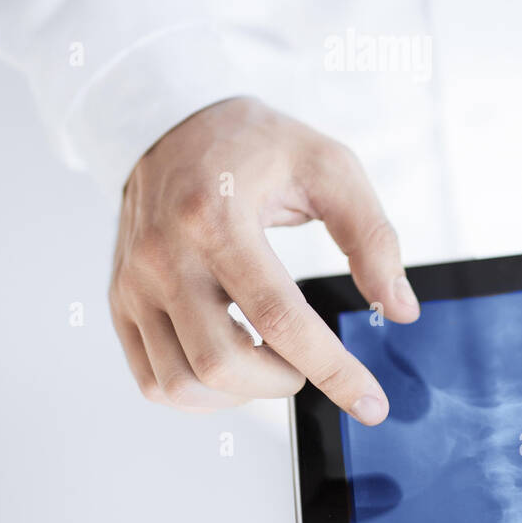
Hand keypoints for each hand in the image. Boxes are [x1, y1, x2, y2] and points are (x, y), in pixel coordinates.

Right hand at [108, 98, 418, 419]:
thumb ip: (372, 237)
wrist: (172, 120)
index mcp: (217, 218)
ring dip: (239, 396)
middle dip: (283, 383)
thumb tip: (400, 309)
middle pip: (222, 363)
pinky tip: (232, 365)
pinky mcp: (121, 299)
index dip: (333, 370)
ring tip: (271, 364)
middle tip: (309, 364)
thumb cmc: (255, 143)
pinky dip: (198, 393)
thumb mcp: (329, 167)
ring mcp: (135, 282)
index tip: (371, 403)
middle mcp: (165, 255)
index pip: (280, 318)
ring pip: (180, 384)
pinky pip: (151, 378)